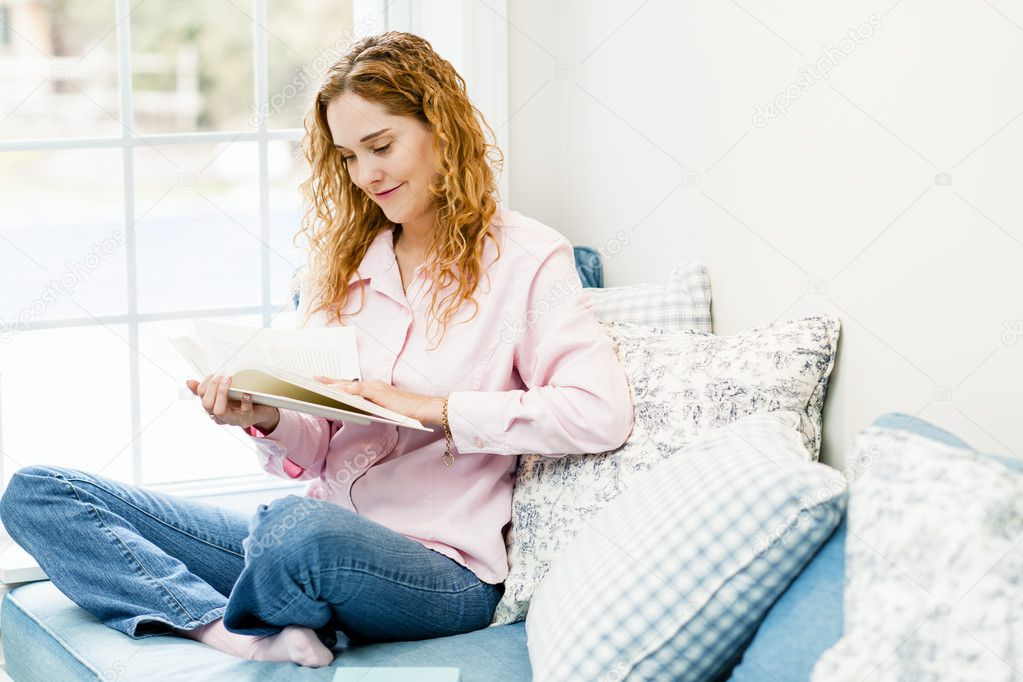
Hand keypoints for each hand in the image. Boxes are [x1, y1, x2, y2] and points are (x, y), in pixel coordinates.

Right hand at [186, 373, 279, 430]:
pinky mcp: (247, 419)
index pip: (202, 398)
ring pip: (220, 411)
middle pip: (207, 405)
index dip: (205, 384)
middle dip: (212, 388)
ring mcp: (233, 419)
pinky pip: (244, 412)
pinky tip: (247, 393)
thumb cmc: (241, 403)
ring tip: (229, 379)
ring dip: (222, 393)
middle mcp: (221, 416)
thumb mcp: (224, 394)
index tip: (214, 374)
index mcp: (213, 409)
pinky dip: (245, 401)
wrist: (262, 412)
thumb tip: (188, 382)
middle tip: (221, 375)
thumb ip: (208, 389)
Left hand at [313, 376, 444, 426]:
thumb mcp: (384, 411)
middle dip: (329, 381)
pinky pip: (358, 390)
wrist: (423, 409)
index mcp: (373, 389)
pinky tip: (335, 391)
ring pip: (349, 385)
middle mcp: (373, 385)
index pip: (351, 386)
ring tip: (317, 385)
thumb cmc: (406, 412)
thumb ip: (371, 409)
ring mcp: (375, 387)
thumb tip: (357, 414)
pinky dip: (346, 390)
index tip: (321, 384)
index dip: (336, 384)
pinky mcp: (378, 392)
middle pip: (346, 382)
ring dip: (333, 385)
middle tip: (312, 379)